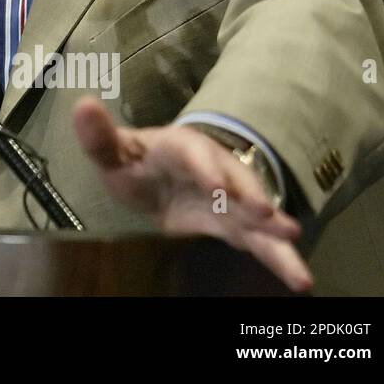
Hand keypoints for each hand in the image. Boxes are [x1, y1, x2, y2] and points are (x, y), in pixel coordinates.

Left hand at [71, 96, 313, 292]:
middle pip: (235, 181)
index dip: (204, 167)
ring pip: (255, 213)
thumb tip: (82, 105)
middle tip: (267, 213)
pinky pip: (260, 243)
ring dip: (274, 227)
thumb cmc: (137, 162)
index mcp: (180, 148)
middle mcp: (213, 170)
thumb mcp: (113, 152)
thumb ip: (98, 137)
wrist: (160, 179)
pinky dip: (280, 258)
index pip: (193, 154)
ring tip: (293, 239)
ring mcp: (229, 199)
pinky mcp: (236, 226)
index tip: (216, 185)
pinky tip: (301, 279)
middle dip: (250, 195)